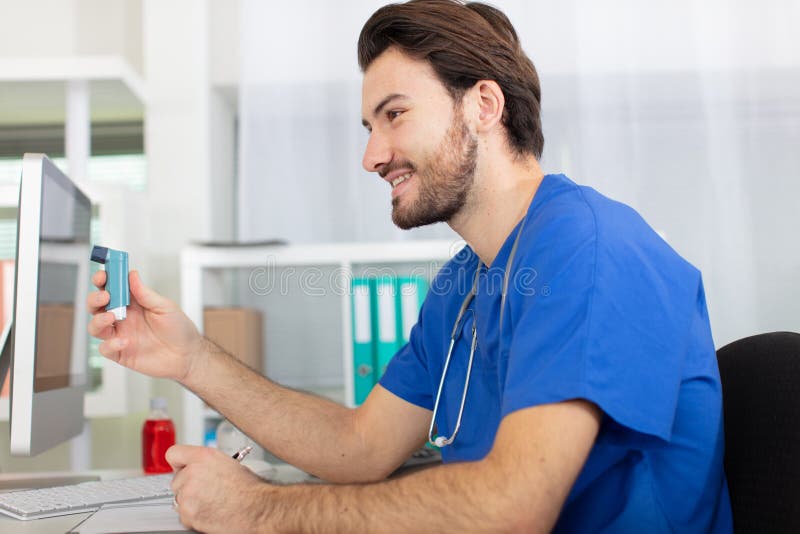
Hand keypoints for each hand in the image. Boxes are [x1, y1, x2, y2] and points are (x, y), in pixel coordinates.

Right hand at [87, 270, 202, 381]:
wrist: (187, 355)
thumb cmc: (179, 329)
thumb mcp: (165, 307)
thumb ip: (146, 293)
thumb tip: (132, 275)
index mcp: (133, 303)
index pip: (111, 288)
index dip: (103, 280)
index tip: (103, 275)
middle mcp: (123, 318)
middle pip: (97, 306)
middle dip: (95, 298)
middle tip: (105, 297)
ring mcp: (120, 335)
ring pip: (95, 326)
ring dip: (98, 320)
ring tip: (111, 317)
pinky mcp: (120, 353)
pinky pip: (105, 348)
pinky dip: (110, 344)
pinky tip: (125, 342)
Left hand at [167, 445, 270, 531]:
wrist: (256, 509)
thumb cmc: (249, 489)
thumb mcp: (230, 464)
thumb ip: (208, 464)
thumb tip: (200, 468)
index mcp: (203, 456)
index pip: (174, 454)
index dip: (178, 463)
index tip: (181, 469)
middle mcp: (192, 472)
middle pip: (176, 480)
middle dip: (187, 487)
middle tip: (205, 492)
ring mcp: (188, 493)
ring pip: (179, 499)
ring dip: (190, 503)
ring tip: (211, 503)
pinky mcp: (187, 512)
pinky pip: (183, 516)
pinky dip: (194, 517)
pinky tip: (210, 513)